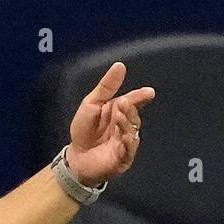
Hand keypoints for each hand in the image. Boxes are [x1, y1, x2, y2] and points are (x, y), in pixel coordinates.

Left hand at [65, 61, 154, 186]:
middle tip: (123, 104)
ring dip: (127, 123)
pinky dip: (128, 142)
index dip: (141, 97)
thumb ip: (106, 87)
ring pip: (132, 132)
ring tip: (118, 117)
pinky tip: (124, 137)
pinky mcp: (123, 158)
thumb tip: (120, 65)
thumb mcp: (91, 104)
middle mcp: (126, 126)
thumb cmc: (83, 131)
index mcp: (120, 112)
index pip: (134, 102)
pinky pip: (130, 150)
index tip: (148, 93)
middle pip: (134, 116)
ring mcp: (126, 142)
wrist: (75, 158)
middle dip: (130, 109)